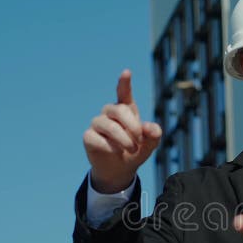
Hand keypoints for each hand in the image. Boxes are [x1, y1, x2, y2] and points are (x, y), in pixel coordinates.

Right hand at [83, 69, 162, 192]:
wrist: (120, 170)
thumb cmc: (135, 151)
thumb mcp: (150, 145)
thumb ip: (154, 135)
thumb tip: (149, 128)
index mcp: (126, 109)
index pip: (123, 93)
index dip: (124, 83)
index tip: (127, 72)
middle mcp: (110, 113)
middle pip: (118, 110)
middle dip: (132, 126)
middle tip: (139, 140)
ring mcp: (97, 123)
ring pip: (108, 125)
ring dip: (123, 139)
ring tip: (131, 149)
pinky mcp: (88, 136)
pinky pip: (97, 138)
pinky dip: (109, 147)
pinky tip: (115, 152)